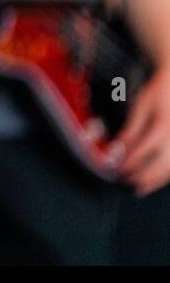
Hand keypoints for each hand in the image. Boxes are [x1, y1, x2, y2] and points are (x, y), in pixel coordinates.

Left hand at [114, 64, 169, 195]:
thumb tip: (118, 148)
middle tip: (128, 181)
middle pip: (161, 165)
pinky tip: (156, 180)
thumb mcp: (139, 108)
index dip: (130, 162)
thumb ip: (130, 130)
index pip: (144, 151)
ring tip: (141, 188)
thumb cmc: (157, 94)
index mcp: (163, 127)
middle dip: (143, 177)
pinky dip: (166, 175)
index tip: (118, 169)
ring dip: (156, 181)